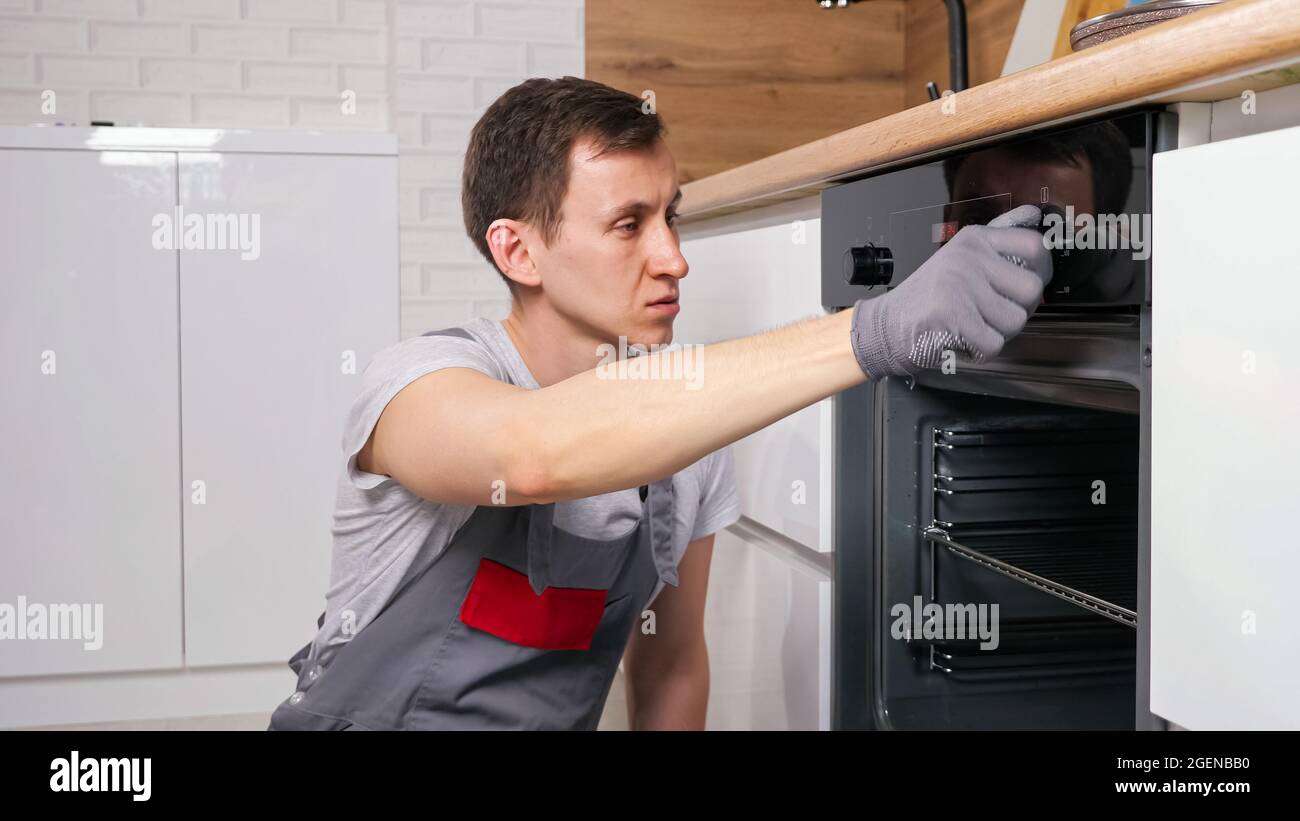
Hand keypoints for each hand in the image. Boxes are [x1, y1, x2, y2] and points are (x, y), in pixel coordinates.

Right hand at [849, 203, 1052, 377]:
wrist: (887, 325)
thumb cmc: (928, 296)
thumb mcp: (961, 255)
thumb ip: (999, 235)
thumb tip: (1034, 214)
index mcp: (975, 240)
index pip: (1035, 245)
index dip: (1040, 271)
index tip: (1022, 285)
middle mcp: (968, 257)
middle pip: (1032, 289)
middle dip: (1018, 309)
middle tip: (993, 312)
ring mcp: (959, 285)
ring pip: (1015, 320)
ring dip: (998, 332)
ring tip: (974, 325)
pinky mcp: (951, 316)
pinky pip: (993, 343)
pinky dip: (980, 350)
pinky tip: (963, 338)